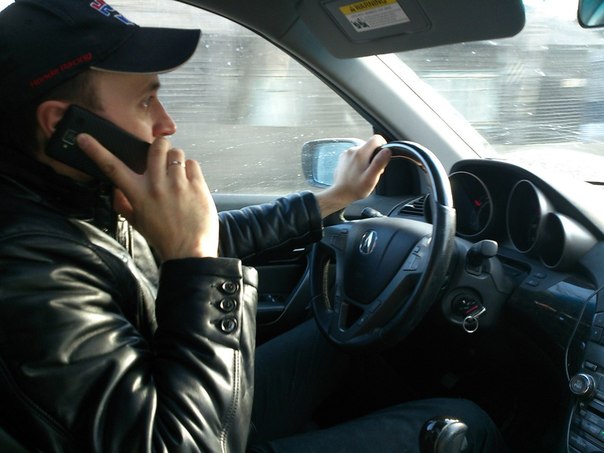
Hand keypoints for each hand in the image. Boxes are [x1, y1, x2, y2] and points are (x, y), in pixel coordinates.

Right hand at [77, 134, 218, 260]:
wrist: (189, 251)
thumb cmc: (164, 238)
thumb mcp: (137, 222)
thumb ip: (124, 204)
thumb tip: (116, 190)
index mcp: (138, 195)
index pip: (112, 167)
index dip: (96, 151)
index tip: (84, 138)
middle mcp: (156, 186)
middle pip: (155, 147)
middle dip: (159, 146)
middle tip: (161, 156)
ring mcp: (178, 184)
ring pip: (176, 152)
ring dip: (176, 159)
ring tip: (178, 175)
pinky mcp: (197, 186)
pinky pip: (192, 163)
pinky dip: (191, 169)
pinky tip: (189, 183)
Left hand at [314, 135, 390, 217]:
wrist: (339, 194)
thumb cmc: (356, 188)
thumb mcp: (371, 178)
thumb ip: (379, 163)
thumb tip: (387, 150)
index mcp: (361, 153)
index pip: (376, 138)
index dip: (383, 145)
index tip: (383, 156)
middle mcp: (352, 150)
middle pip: (370, 146)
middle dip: (375, 156)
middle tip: (373, 171)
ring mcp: (346, 154)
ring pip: (363, 151)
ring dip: (367, 160)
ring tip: (365, 173)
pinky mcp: (343, 158)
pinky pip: (355, 155)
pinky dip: (359, 162)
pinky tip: (357, 173)